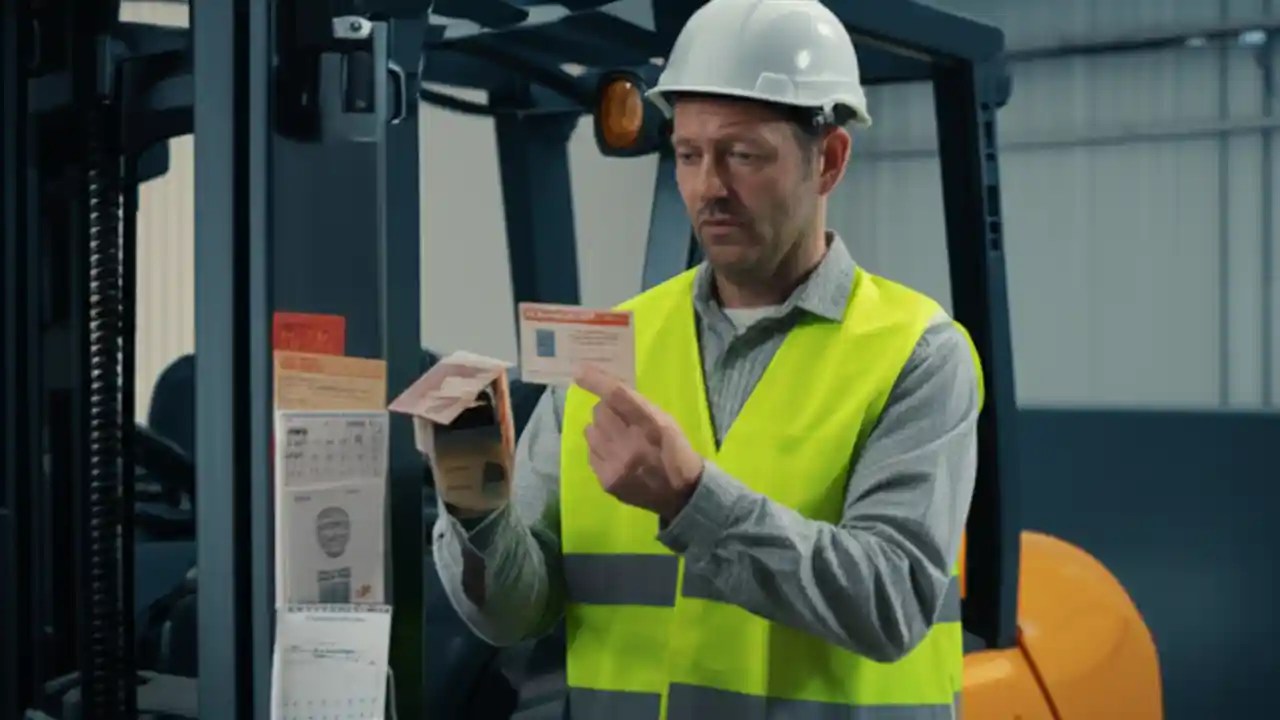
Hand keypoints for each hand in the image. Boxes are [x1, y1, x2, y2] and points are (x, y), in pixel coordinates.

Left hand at [574, 364, 704, 519]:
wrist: (681, 493)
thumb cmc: (674, 450)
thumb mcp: (666, 421)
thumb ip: (639, 406)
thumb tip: (607, 389)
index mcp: (652, 425)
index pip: (618, 397)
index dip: (597, 382)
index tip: (580, 372)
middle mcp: (631, 444)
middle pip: (600, 412)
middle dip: (606, 410)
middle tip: (619, 418)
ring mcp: (617, 465)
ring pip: (590, 431)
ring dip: (600, 430)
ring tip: (616, 438)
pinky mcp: (606, 481)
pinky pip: (590, 452)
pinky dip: (599, 449)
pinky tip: (615, 455)